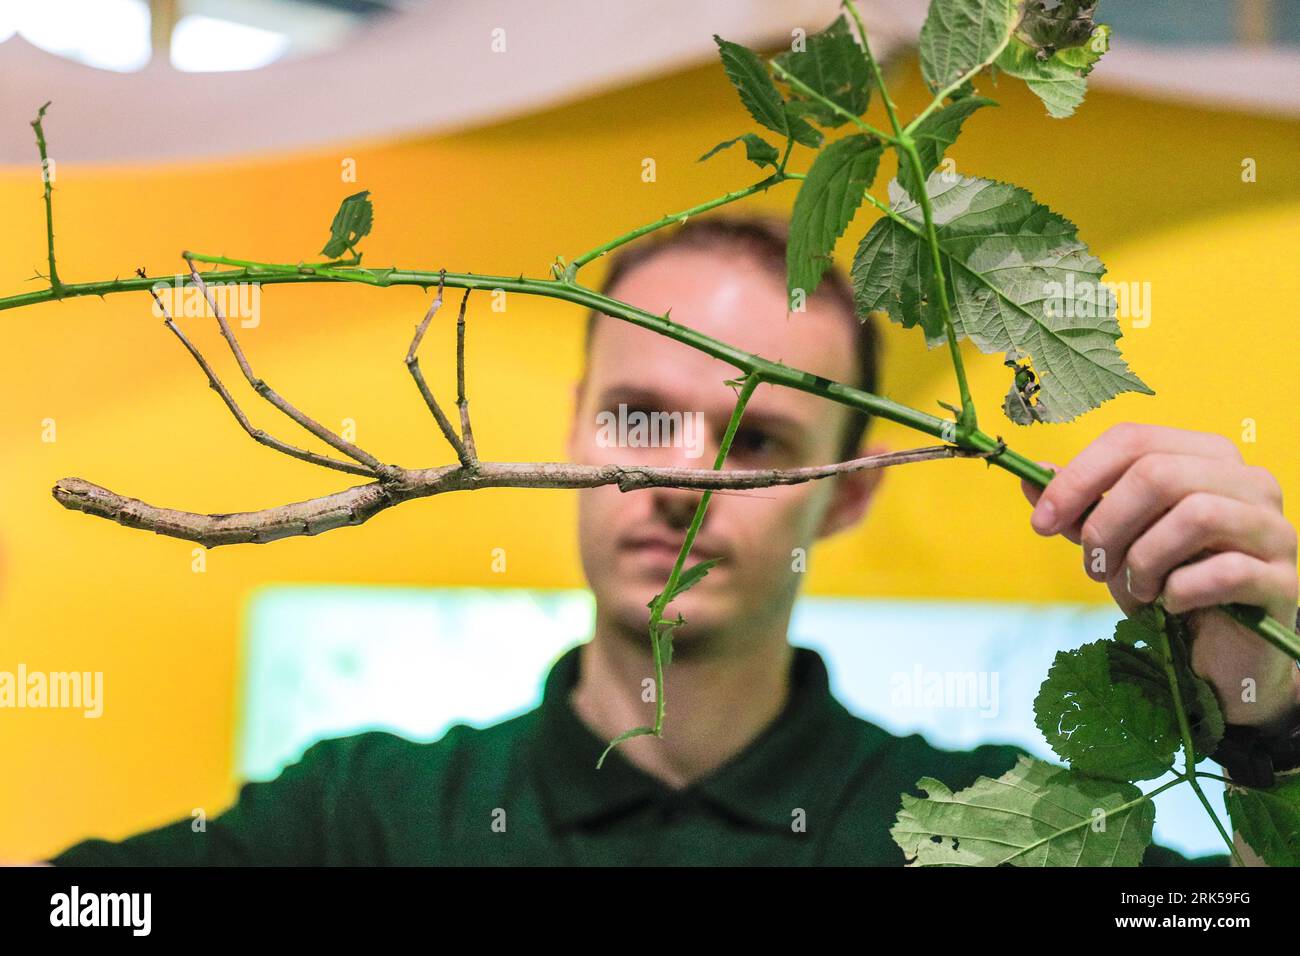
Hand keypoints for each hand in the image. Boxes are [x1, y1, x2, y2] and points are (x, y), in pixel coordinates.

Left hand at [1020, 423, 1299, 731]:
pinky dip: (1182, 591)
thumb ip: (1081, 509)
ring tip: (1138, 590)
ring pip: (1196, 515)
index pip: (1133, 439)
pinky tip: (1173, 605)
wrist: (1222, 656)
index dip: (1077, 478)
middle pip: (1158, 473)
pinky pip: (1225, 571)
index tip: (1042, 522)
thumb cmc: (1168, 587)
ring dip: (1145, 560)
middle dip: (1107, 525)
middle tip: (1094, 567)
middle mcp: (1249, 482)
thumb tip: (1030, 477)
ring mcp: (1274, 529)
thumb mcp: (1115, 544)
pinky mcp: (1284, 581)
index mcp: (1205, 458)